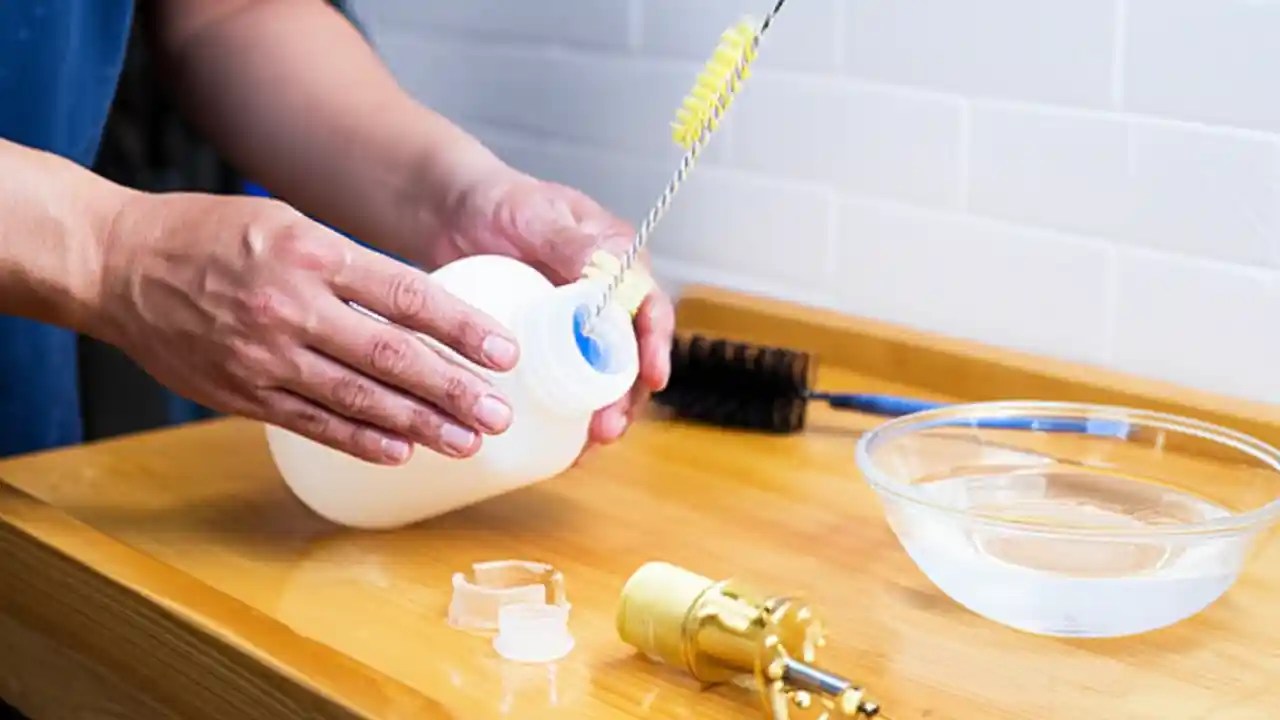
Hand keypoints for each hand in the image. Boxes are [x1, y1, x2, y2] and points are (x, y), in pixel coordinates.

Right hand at [95, 191, 521, 464]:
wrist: (116, 264)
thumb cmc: (208, 235)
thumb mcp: (288, 224)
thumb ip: (350, 266)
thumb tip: (421, 308)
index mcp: (312, 253)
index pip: (407, 296)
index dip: (462, 328)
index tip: (503, 353)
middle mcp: (292, 307)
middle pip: (392, 357)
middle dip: (454, 390)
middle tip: (498, 415)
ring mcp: (264, 356)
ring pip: (358, 399)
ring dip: (419, 425)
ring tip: (466, 442)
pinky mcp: (241, 393)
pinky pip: (312, 423)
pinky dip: (360, 440)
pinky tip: (400, 452)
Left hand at [423, 164, 674, 443]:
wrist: (453, 214)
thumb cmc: (501, 202)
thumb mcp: (538, 216)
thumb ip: (573, 245)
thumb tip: (608, 275)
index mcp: (617, 262)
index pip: (650, 307)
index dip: (656, 345)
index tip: (653, 377)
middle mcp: (604, 298)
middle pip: (631, 355)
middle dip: (626, 397)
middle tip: (607, 427)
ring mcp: (575, 326)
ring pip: (601, 378)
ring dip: (600, 413)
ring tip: (586, 445)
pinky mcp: (546, 347)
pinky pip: (563, 384)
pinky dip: (564, 414)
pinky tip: (557, 444)